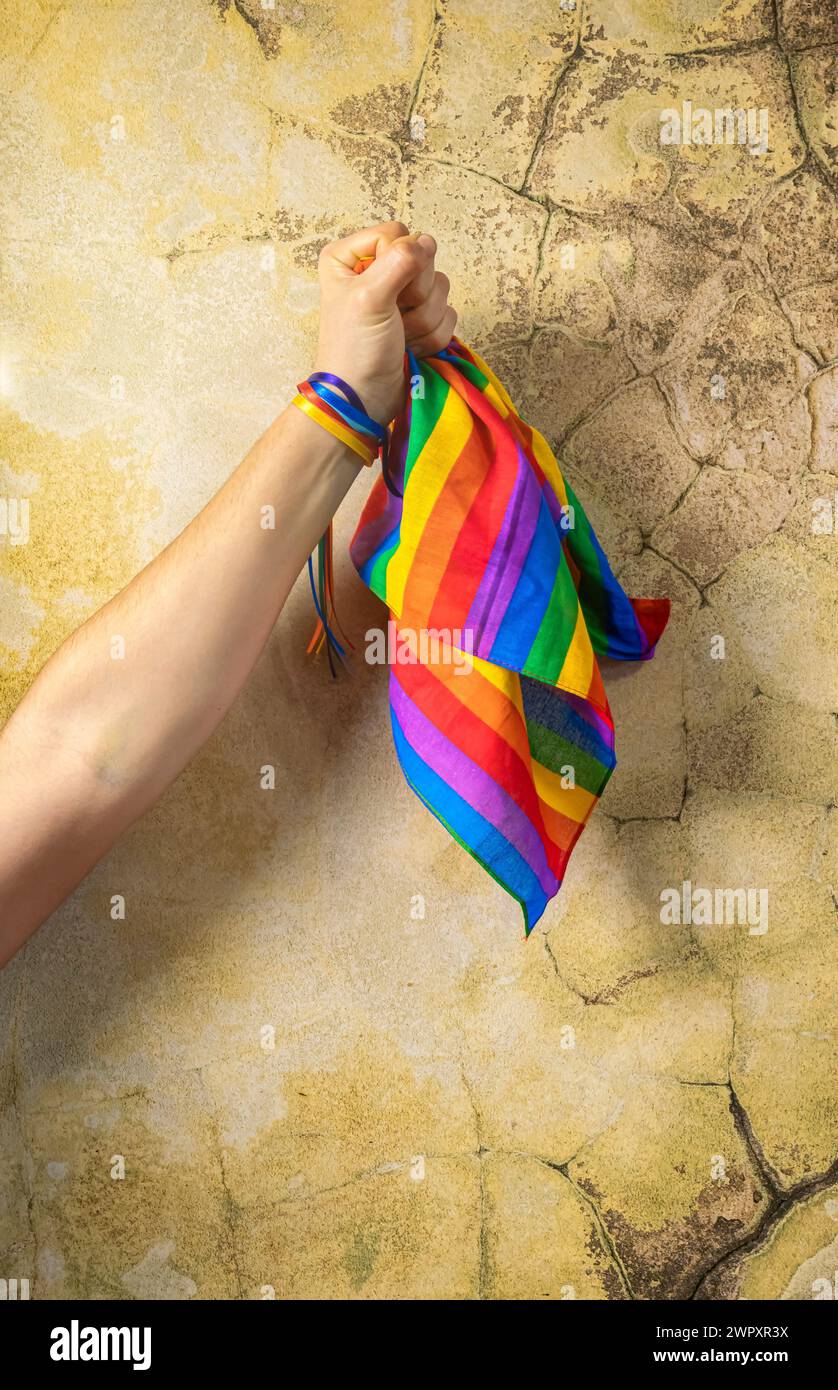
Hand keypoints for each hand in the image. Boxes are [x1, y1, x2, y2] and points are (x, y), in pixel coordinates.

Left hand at [313, 220, 456, 426]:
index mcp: (351, 258)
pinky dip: (432, 336)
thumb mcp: (369, 298)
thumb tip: (427, 241)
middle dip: (415, 296)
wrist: (364, 399)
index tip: (385, 293)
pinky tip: (410, 348)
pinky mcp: (421, 320)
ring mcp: (401, 297)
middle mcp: (377, 272)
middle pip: (423, 259)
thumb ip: (399, 261)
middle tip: (394, 318)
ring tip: (399, 337)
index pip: (397, 234)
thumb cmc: (355, 350)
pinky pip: (448, 314)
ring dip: (423, 320)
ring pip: (440, 287)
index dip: (400, 262)